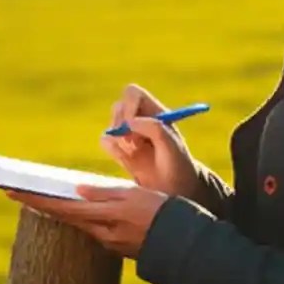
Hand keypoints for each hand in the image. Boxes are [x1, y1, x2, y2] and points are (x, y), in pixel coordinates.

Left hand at [5, 184, 168, 257]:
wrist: (185, 245)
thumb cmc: (163, 214)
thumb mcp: (136, 196)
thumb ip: (106, 194)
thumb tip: (78, 190)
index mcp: (104, 217)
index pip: (60, 207)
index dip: (34, 199)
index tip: (9, 190)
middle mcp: (102, 233)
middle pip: (62, 216)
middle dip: (39, 203)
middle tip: (15, 191)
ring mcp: (109, 241)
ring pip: (75, 222)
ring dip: (55, 209)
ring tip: (38, 195)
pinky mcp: (118, 244)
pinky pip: (90, 227)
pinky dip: (76, 216)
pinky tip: (72, 208)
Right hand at [103, 84, 199, 198]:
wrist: (173, 189)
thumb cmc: (178, 164)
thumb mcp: (172, 146)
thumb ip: (154, 128)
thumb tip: (131, 121)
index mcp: (154, 111)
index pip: (133, 93)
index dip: (129, 104)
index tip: (132, 123)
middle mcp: (139, 119)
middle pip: (118, 107)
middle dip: (120, 124)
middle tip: (132, 141)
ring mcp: (128, 134)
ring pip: (110, 126)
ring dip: (119, 139)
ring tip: (136, 152)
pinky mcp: (119, 149)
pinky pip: (105, 142)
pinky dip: (113, 151)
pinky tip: (129, 160)